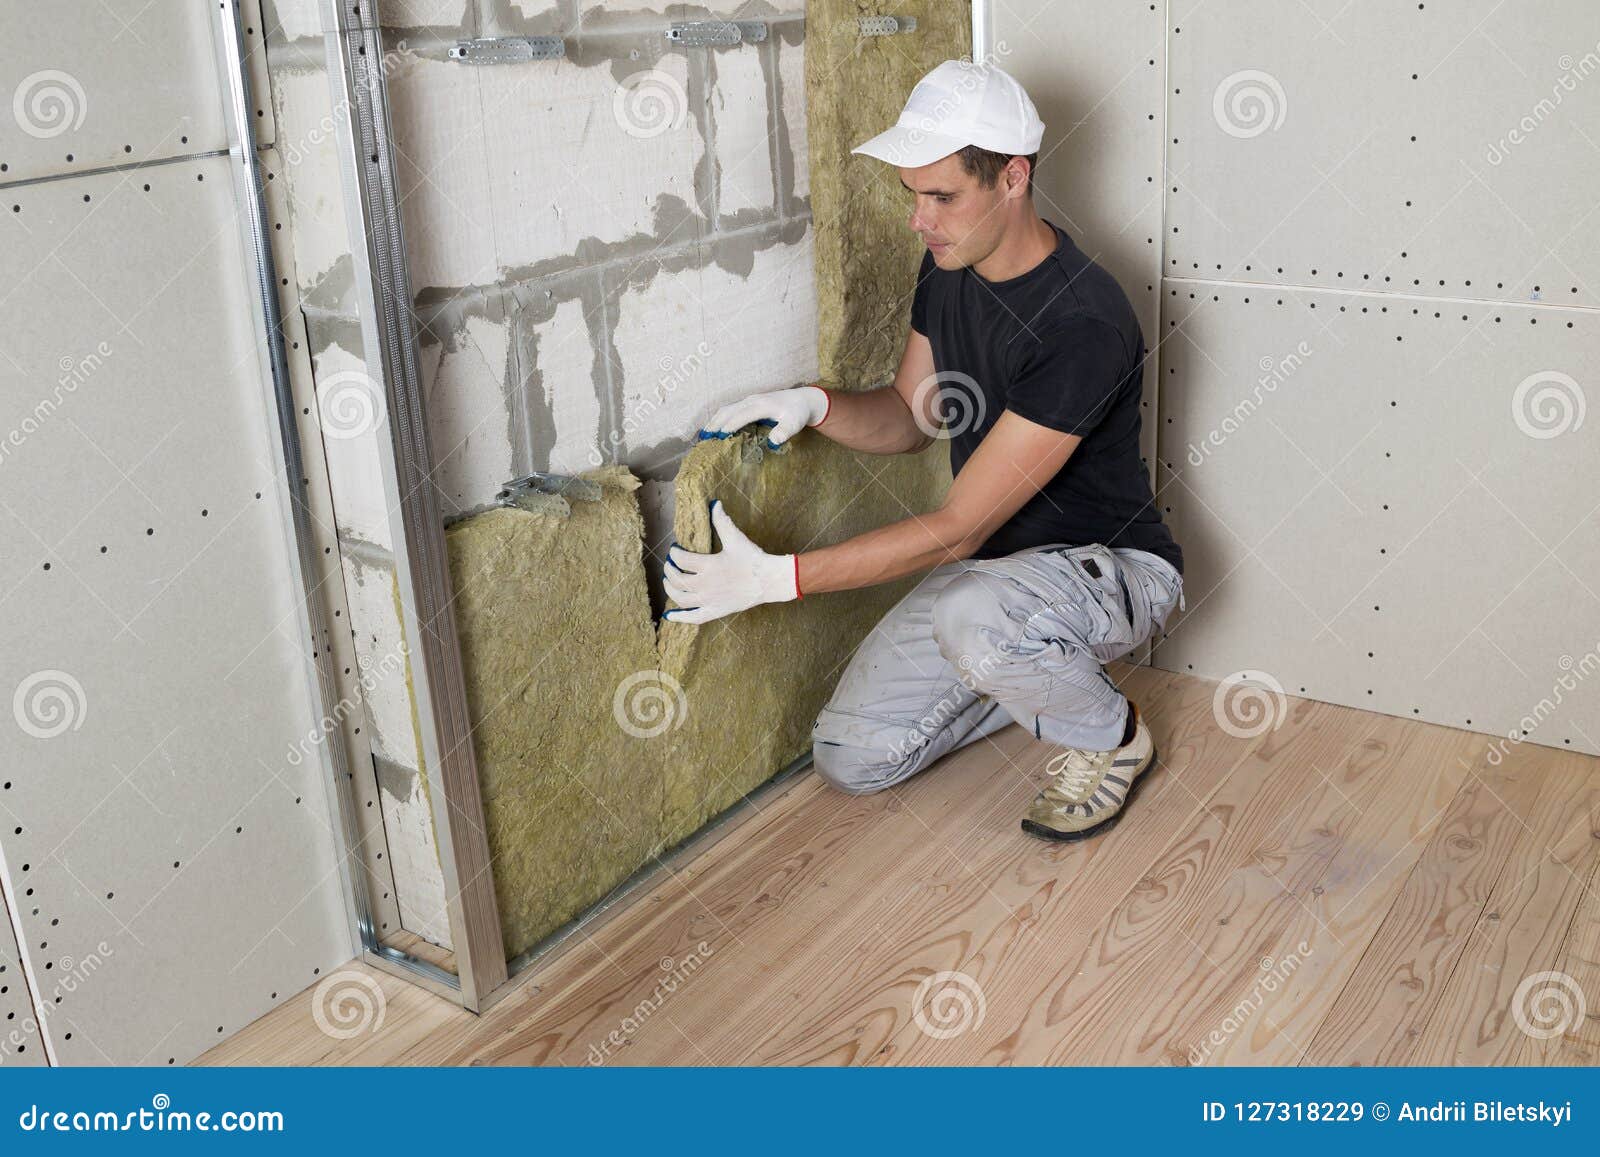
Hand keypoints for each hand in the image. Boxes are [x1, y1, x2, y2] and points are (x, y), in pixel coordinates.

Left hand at [662, 501, 799, 623]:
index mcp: (709, 565)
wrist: (769, 580)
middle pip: (677, 579)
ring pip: (681, 598)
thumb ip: (722, 521)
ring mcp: (710, 600)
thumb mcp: (735, 538)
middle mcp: (706, 585)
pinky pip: (694, 618)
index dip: (674, 553)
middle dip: (669, 570)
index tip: (675, 549)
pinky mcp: (716, 611)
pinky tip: (669, 616)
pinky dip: (680, 618)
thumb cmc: (753, 558)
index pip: (681, 559)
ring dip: (670, 589)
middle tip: (669, 564)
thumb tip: (714, 503)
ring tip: (669, 582)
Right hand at [698, 385, 829, 447]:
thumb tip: (773, 442)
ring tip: (704, 436)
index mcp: (761, 405)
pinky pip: (730, 410)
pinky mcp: (748, 404)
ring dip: (714, 421)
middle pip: (728, 411)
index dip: (729, 426)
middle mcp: (752, 401)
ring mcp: (748, 401)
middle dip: (715, 424)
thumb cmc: (797, 413)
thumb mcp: (795, 424)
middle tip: (703, 440)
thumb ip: (784, 432)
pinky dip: (719, 419)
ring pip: (726, 409)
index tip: (718, 438)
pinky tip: (714, 429)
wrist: (802, 400)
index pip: (741, 416)